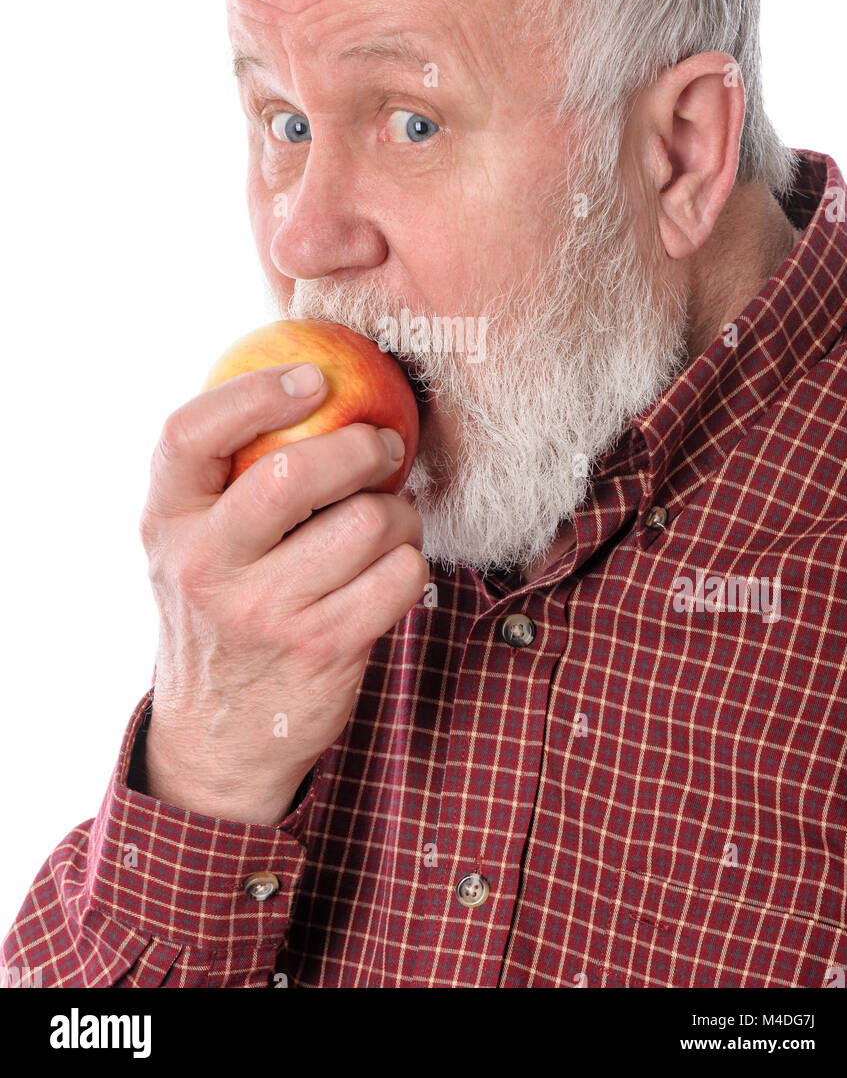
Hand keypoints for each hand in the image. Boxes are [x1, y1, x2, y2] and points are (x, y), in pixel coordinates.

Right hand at [137, 361, 427, 822]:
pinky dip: (412, 563)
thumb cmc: (220, 611)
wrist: (219, 737)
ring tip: (388, 522)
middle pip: (291, 472)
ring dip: (399, 513)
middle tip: (383, 446)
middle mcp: (205, 565)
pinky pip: (401, 575)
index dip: (255, 392)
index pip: (189, 432)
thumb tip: (313, 382)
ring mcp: (263, 611)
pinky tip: (393, 569)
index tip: (313, 377)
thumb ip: (224, 477)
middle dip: (358, 448)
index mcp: (165, 521)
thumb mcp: (191, 545)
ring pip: (367, 522)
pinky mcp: (322, 648)